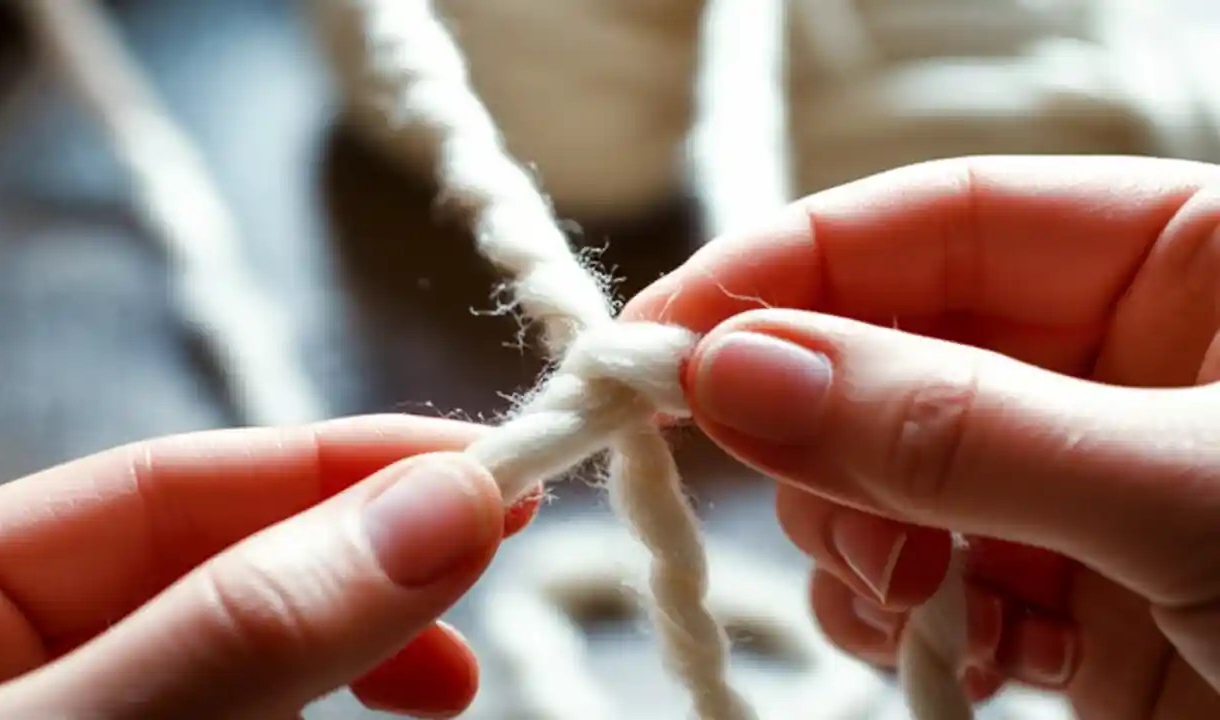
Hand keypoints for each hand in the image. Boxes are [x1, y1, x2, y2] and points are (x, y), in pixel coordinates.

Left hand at [0, 415, 536, 718]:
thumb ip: (245, 628)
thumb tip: (438, 503)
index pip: (175, 481)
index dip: (346, 462)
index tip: (492, 465)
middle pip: (220, 562)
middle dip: (365, 563)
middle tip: (495, 557)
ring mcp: (70, 714)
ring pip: (246, 650)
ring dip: (359, 648)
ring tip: (448, 682)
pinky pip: (239, 711)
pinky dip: (316, 703)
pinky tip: (388, 701)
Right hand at [625, 156, 1219, 716]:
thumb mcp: (1181, 492)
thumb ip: (949, 426)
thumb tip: (733, 370)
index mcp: (1183, 262)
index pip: (930, 221)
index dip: (783, 270)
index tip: (659, 342)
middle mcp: (1121, 362)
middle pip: (887, 347)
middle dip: (809, 419)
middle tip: (763, 478)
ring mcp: (1083, 482)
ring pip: (885, 467)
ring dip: (847, 527)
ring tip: (889, 587)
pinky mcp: (1069, 596)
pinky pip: (924, 572)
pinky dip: (886, 606)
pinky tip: (913, 637)